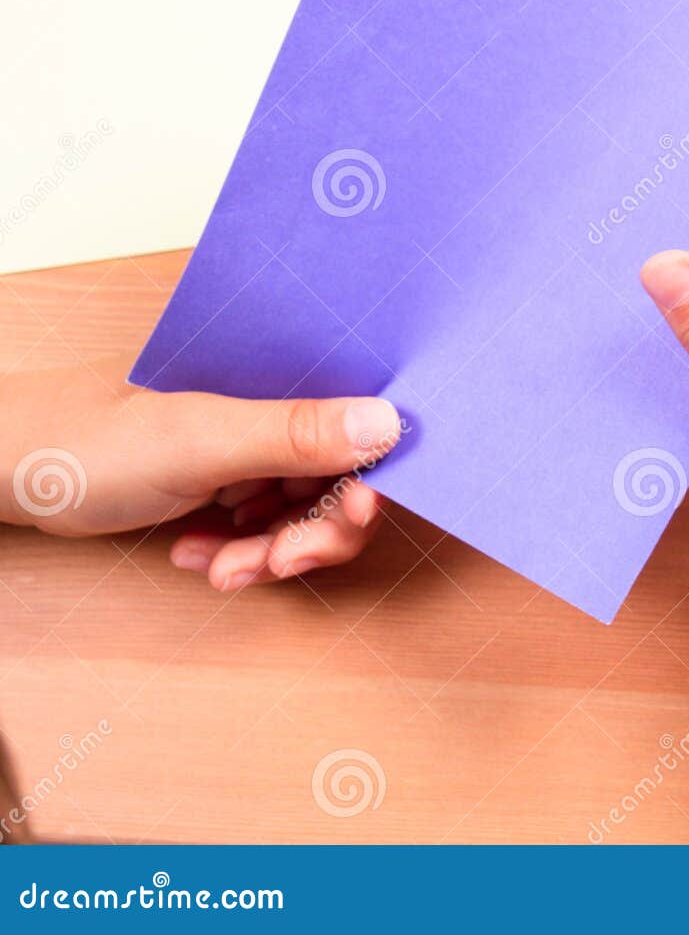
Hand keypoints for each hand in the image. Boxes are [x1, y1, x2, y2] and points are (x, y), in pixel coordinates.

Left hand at [0, 357, 400, 591]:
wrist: (9, 471)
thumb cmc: (87, 441)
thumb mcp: (201, 442)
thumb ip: (295, 433)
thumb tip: (390, 423)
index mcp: (281, 381)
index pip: (364, 428)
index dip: (368, 479)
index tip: (350, 515)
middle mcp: (275, 413)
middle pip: (343, 484)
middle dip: (314, 534)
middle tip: (277, 561)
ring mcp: (251, 453)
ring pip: (304, 517)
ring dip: (270, 554)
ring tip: (218, 566)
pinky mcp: (227, 487)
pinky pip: (265, 531)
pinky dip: (239, 555)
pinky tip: (195, 553)